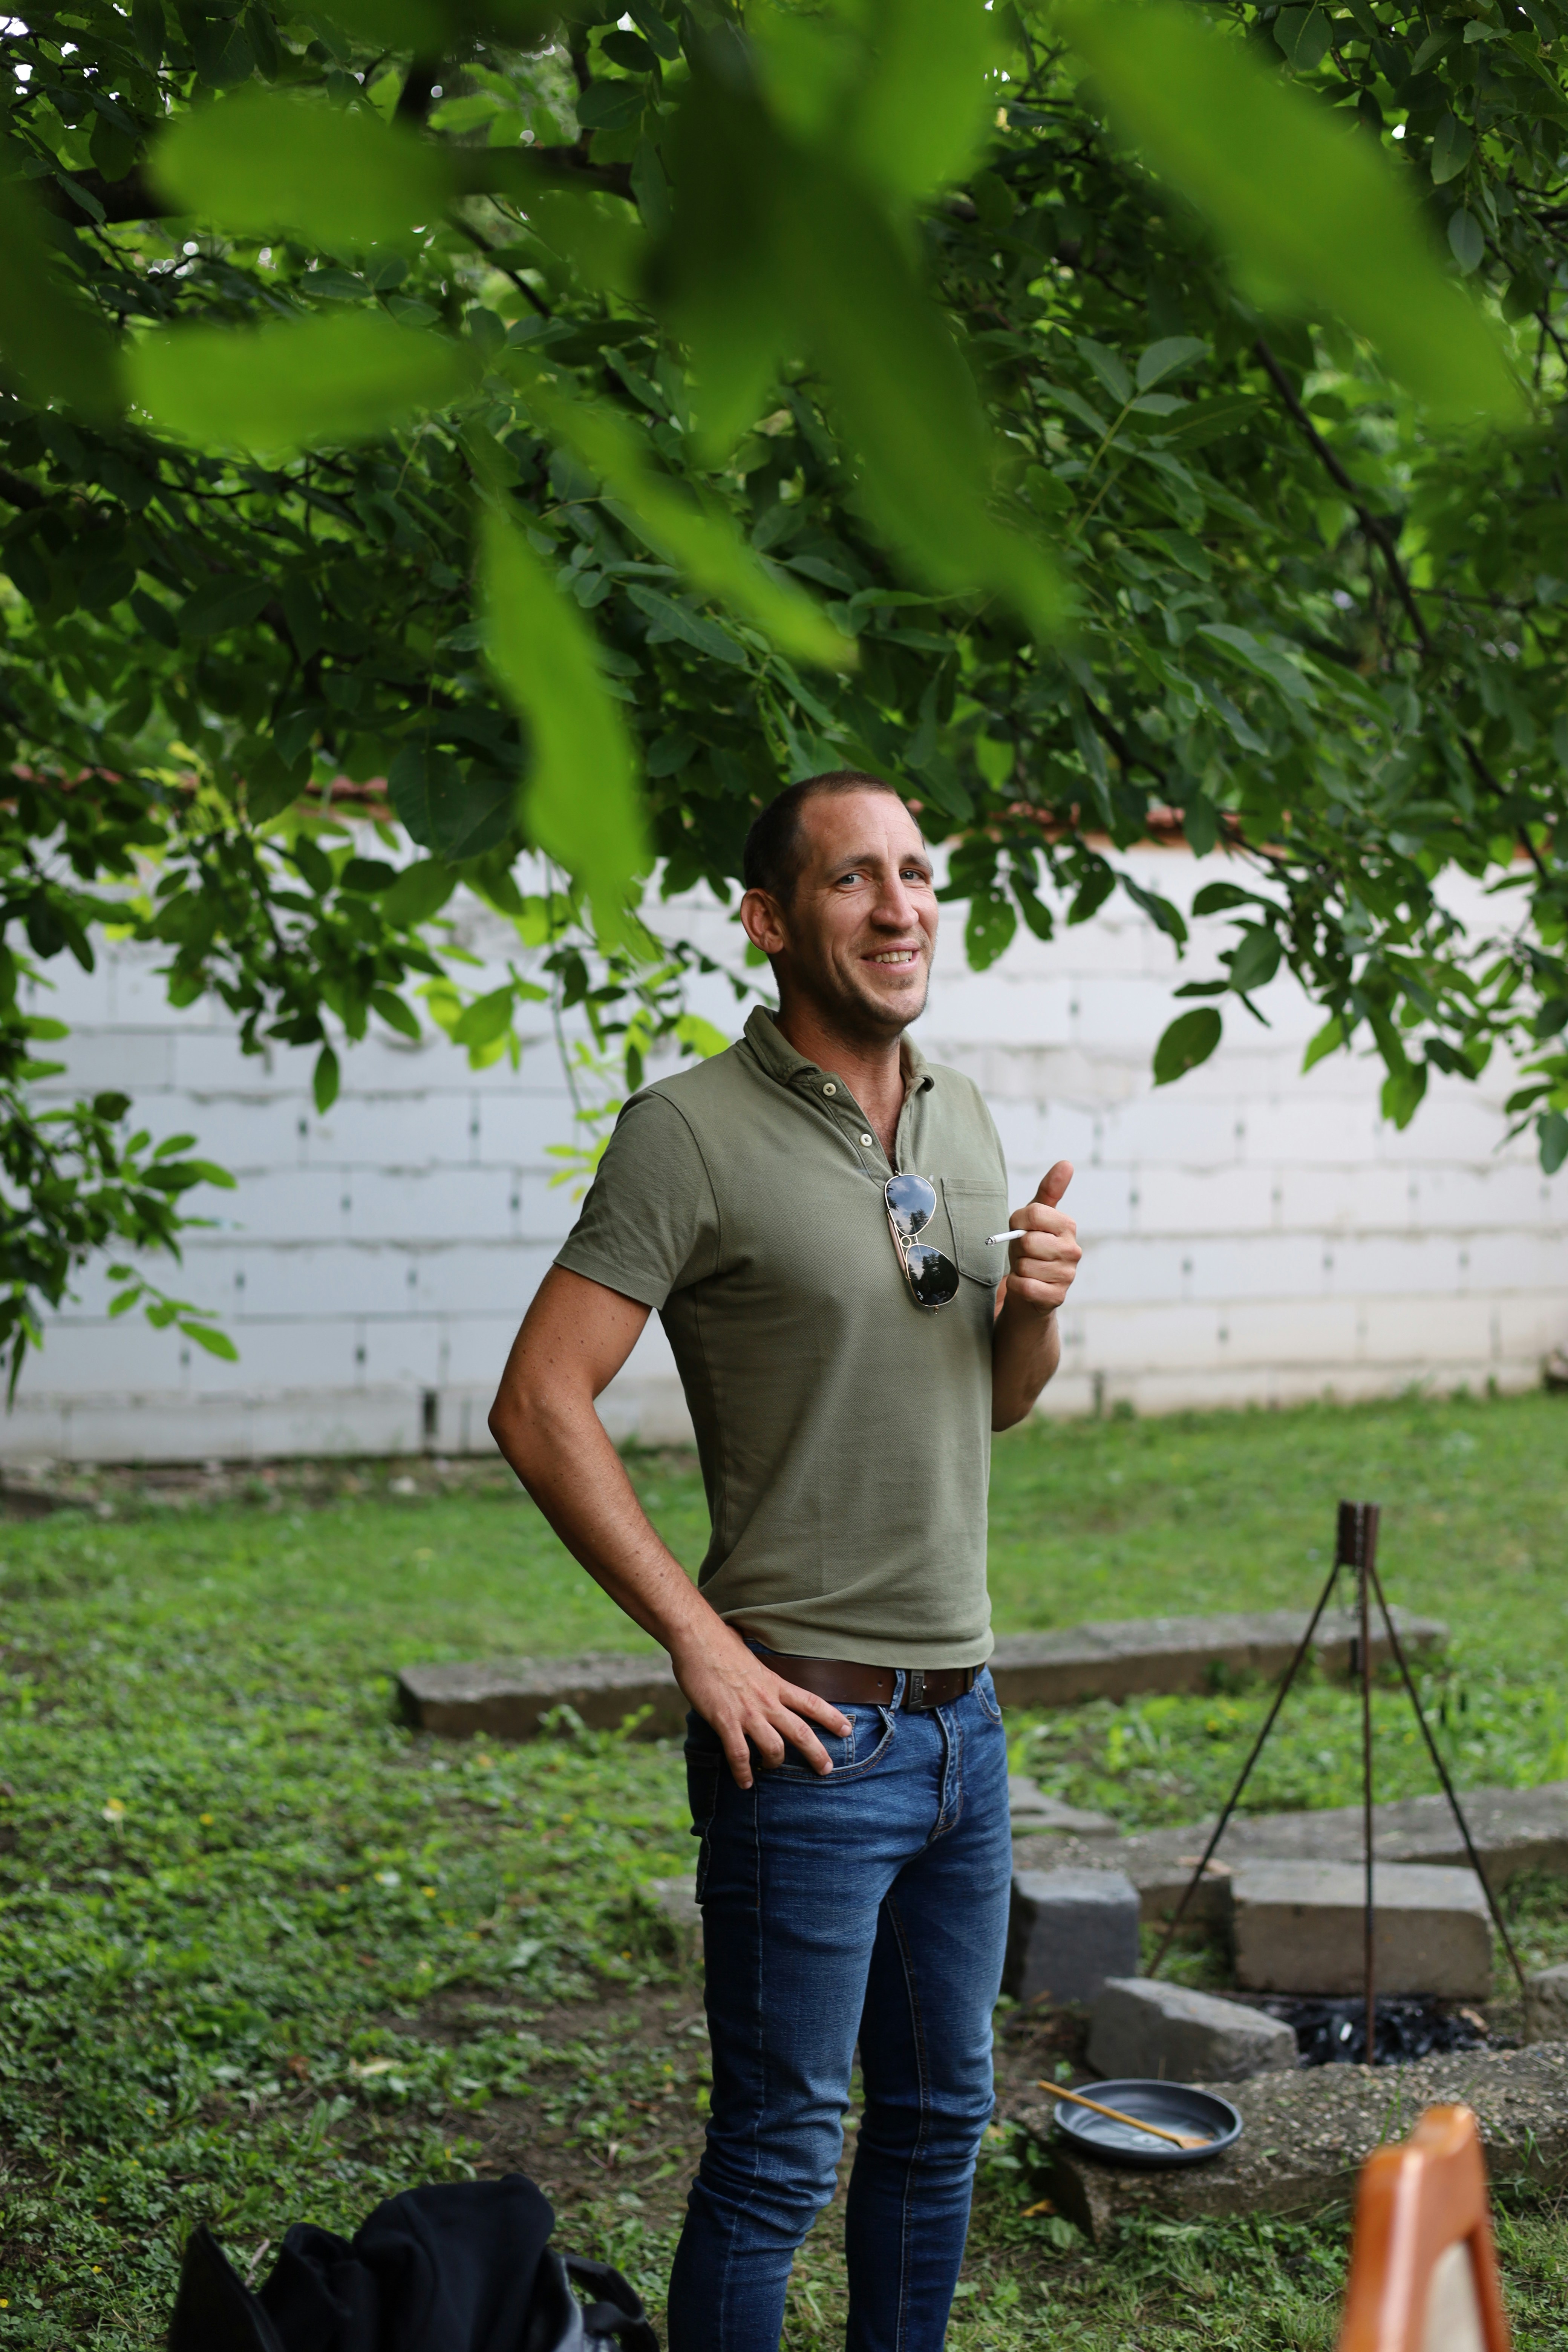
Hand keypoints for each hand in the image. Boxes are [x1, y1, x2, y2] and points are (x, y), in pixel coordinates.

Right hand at [670, 1619, 851, 1788]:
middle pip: (801, 1731)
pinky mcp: (725, 1721)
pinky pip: (739, 1754)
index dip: (831, 1717)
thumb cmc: (722, 1646)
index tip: (847, 1729)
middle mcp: (767, 1700)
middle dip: (817, 1753)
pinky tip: (745, 1782)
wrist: (699, 1640)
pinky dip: (743, 1772)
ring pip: (774, 1747)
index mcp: (775, 1684)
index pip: (811, 1702)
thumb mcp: (752, 1662)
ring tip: (771, 1768)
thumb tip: (759, 1681)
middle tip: (826, 1768)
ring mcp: (747, 1712)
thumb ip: (761, 1678)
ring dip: (775, 1763)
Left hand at [1004, 1161, 1079, 1313]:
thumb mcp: (1034, 1218)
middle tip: (1024, 1253)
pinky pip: (1025, 1286)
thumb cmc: (1030, 1248)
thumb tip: (1067, 1163)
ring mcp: (1067, 1275)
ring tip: (1027, 1269)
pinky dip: (1017, 1286)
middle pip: (1028, 1241)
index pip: (1034, 1213)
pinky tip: (1026, 1284)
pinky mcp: (1056, 1297)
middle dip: (1018, 1248)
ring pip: (1025, 1265)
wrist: (1029, 1288)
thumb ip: (1049, 1190)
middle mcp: (1073, 1250)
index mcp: (1068, 1226)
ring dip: (1018, 1268)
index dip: (1018, 1222)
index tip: (1020, 1230)